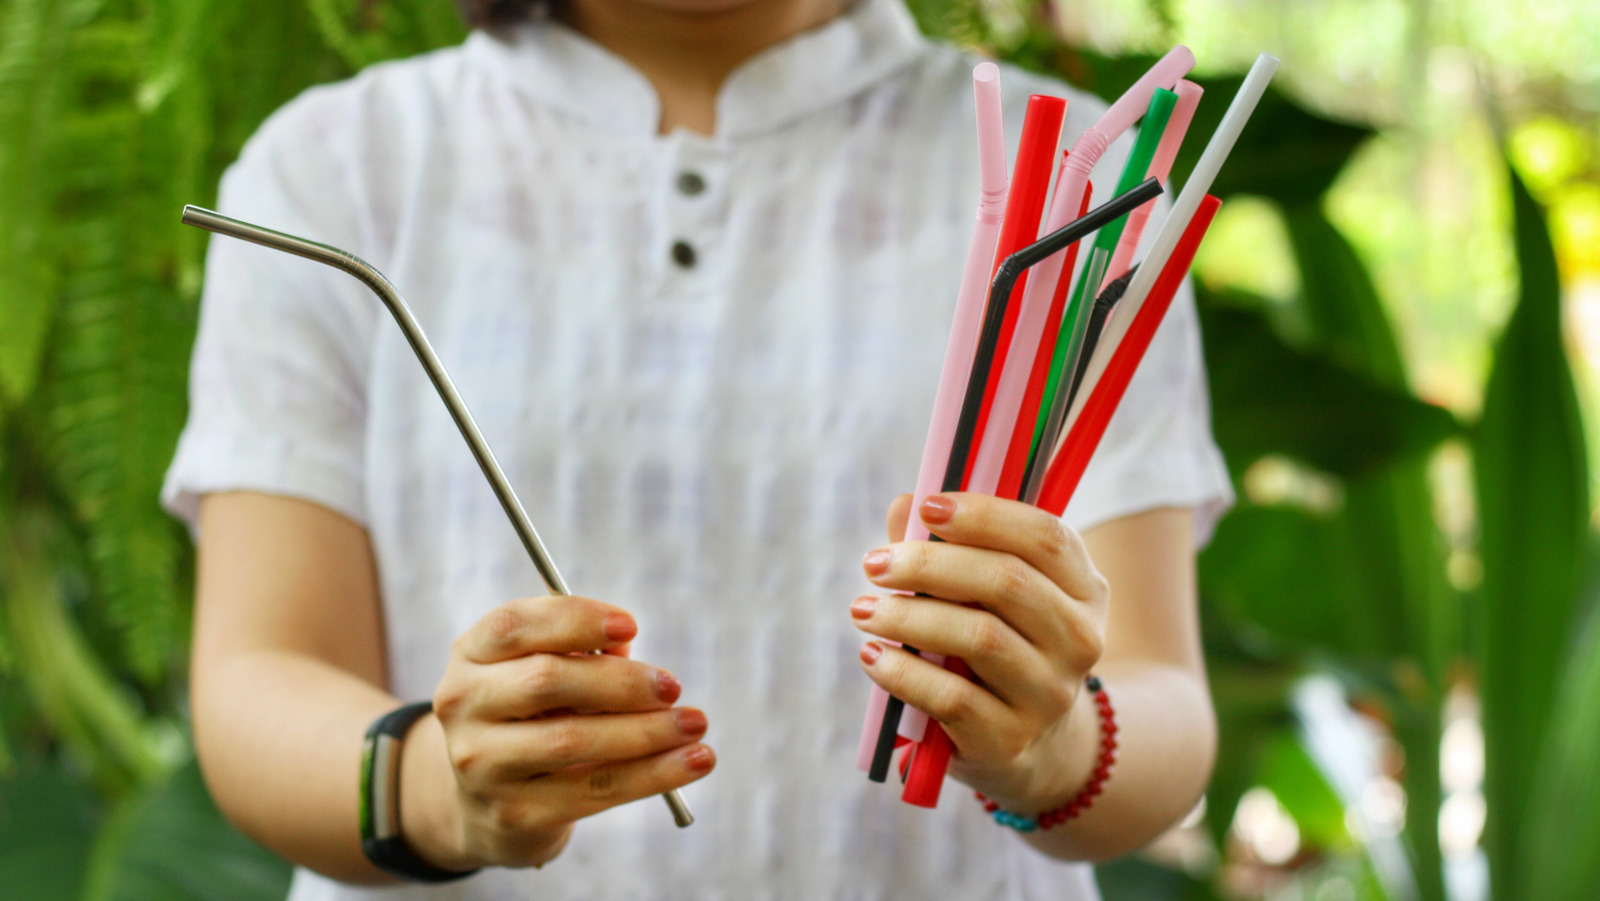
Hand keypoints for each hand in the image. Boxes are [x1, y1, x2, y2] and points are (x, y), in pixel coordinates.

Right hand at [405, 597, 715, 870]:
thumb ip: (583, 655)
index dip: (576, 620)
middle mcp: (464, 706)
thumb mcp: (542, 672)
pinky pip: (595, 789)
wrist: (484, 804)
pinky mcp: (514, 813)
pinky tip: (693, 762)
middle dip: (621, 681)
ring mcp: (482, 764)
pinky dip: (653, 774)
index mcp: (472, 655)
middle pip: (546, 680)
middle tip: (673, 686)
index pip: (515, 626)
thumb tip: (631, 655)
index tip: (632, 625)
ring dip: (646, 731)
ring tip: (695, 725)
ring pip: (572, 740)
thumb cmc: (532, 716)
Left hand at [851, 492, 1108, 806]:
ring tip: (863, 609)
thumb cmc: (998, 647)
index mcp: (1084, 588)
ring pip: (980, 638)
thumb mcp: (987, 598)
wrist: (1031, 747)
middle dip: (930, 565)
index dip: (986, 516)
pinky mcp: (1010, 739)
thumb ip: (948, 547)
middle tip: (875, 563)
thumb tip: (904, 506)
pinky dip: (904, 672)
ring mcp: (1050, 694)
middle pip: (1008, 582)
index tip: (926, 508)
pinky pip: (952, 698)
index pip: (1046, 537)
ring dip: (909, 616)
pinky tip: (873, 655)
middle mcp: (1079, 639)